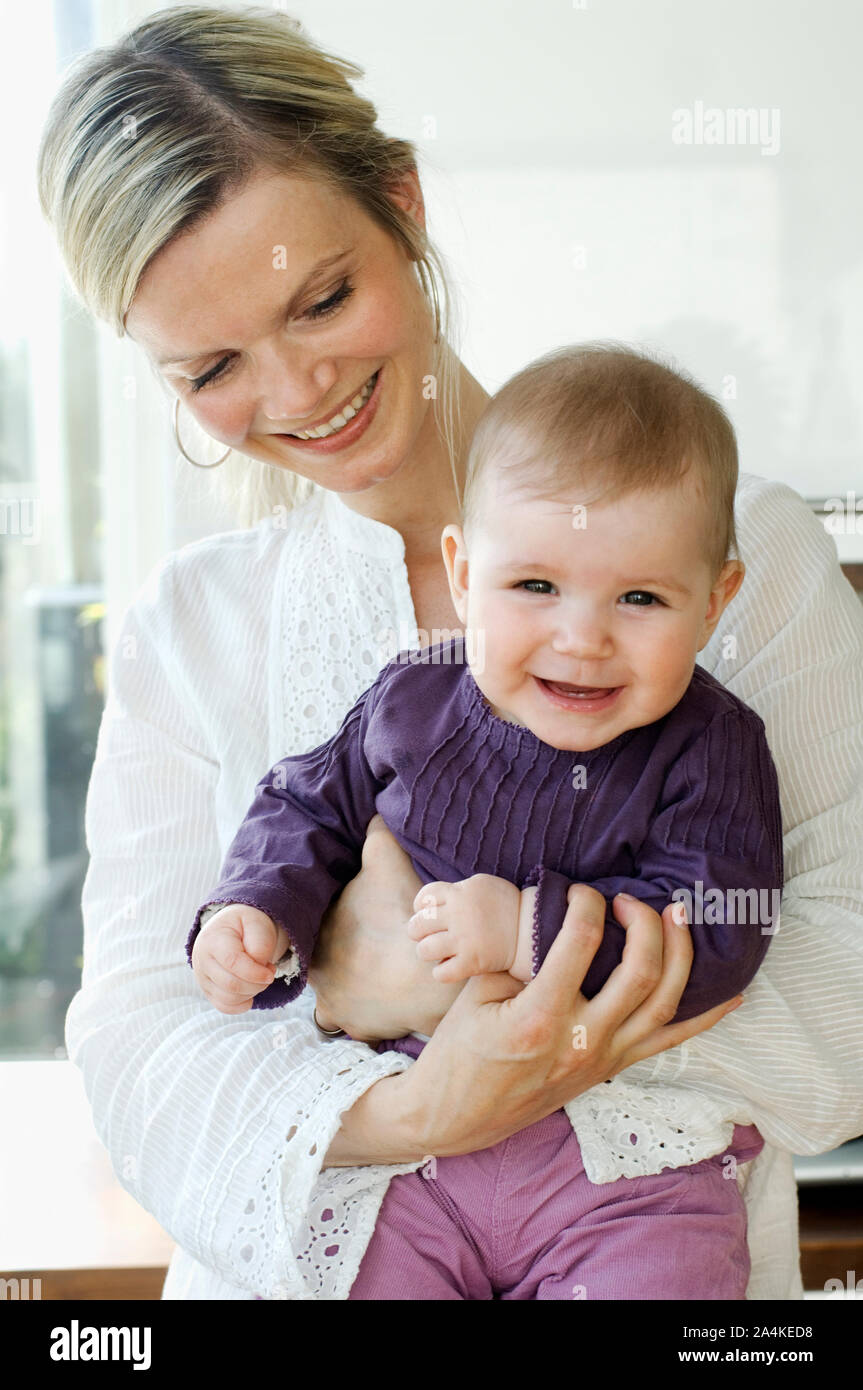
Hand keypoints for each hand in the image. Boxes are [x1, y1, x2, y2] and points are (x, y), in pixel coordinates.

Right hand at [191, 903, 287, 1013]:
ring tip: (259, 976)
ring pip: (229, 999)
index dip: (255, 972)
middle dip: (257, 983)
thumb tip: (258, 969)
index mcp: (212, 939)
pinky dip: (243, 1003)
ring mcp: (202, 978)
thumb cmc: (247, 926)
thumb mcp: (257, 924)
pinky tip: (251, 988)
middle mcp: (202, 960)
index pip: (232, 963)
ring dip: (252, 992)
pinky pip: (225, 1007)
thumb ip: (260, 945)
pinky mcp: (208, 991)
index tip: (271, 971)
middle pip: (231, 985)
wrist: (232, 928)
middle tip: (269, 971)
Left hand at [308, 816, 462, 1041]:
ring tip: (376, 974)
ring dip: (348, 985)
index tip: (362, 919)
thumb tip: (372, 811)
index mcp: (315, 931)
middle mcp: (314, 970)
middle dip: (341, 954)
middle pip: (323, 959)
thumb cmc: (399, 915)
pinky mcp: (354, 1026)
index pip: (318, 924)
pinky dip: (366, 1012)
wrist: (424, 970)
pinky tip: (384, 999)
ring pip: (332, 992)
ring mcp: (332, 1002)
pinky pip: (353, 1020)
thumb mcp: (386, 861)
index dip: (340, 919)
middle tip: (372, 945)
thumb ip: (375, 833)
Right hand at [324, 884, 742, 1165]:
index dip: (586, 905)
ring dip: (680, 956)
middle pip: (639, 973)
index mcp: (539, 1018)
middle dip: (645, 924)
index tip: (581, 892)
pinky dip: (703, 1018)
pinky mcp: (611, 1069)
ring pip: (663, 1006)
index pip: (580, 944)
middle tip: (631, 899)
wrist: (458, 1115)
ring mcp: (602, 1059)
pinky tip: (730, 995)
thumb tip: (555, 915)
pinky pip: (668, 1043)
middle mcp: (581, 1042)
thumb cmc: (460, 1050)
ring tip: (679, 917)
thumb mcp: (477, 994)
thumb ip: (518, 956)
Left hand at [406, 874, 521, 981]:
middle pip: (417, 925)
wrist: (533, 928)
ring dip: (428, 952)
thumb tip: (430, 903)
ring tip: (439, 952)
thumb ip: (455, 892)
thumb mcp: (481, 886)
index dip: (421, 908)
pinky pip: (441, 973)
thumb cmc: (505, 906)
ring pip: (424, 950)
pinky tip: (450, 967)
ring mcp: (464, 940)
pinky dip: (442, 972)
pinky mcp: (472, 962)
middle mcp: (458, 915)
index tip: (429, 915)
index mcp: (459, 893)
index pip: (423, 898)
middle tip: (429, 936)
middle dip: (418, 932)